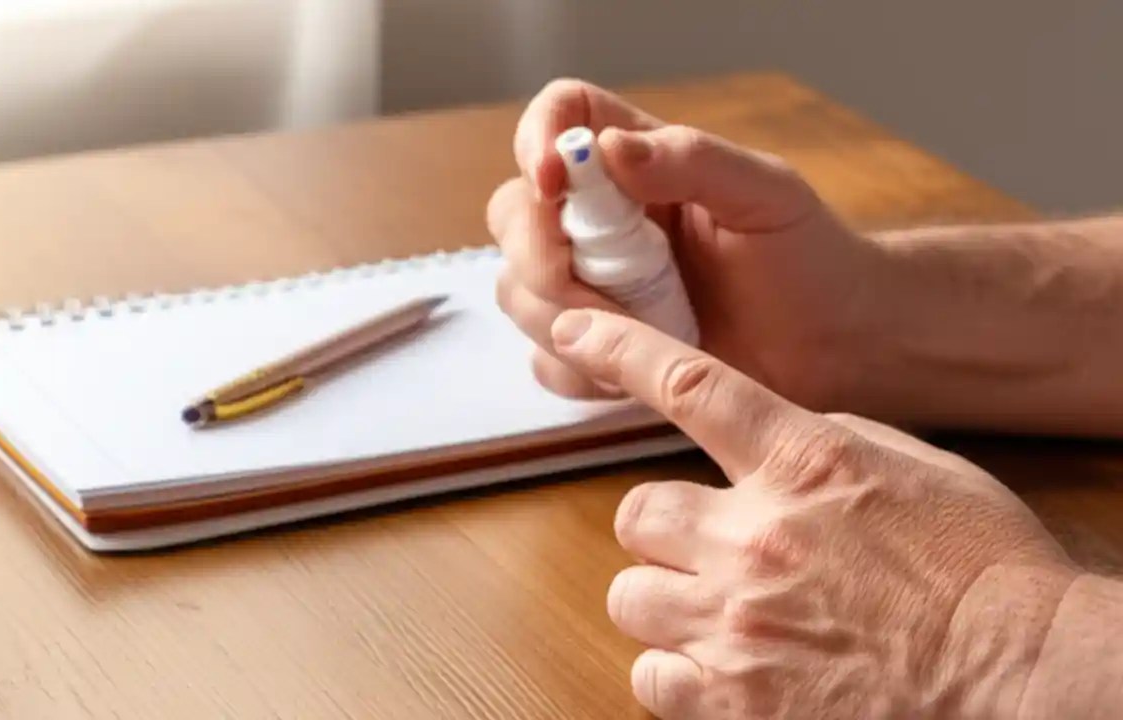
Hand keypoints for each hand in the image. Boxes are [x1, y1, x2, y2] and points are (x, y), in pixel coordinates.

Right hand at [488, 78, 883, 407]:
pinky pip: (548, 360)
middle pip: (514, 214)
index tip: (554, 185)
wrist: (837, 343)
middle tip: (596, 291)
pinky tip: (633, 373)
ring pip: (517, 292)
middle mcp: (600, 218)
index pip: (558, 118)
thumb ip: (690, 159)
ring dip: (561, 318)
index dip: (537, 144)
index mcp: (637, 160)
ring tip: (642, 332)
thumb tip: (608, 148)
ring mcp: (592, 284)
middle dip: (540, 257)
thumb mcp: (766, 193)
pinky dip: (579, 370)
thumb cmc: (810, 256)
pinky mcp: (596, 348)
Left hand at [549, 308, 1079, 718]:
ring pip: (631, 596)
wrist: (1025, 678)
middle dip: (665, 530)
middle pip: (635, 512)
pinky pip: (649, 675)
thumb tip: (770, 435)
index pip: (686, 385)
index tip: (573, 325)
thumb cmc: (984, 572)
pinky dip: (674, 672)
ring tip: (720, 615)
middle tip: (708, 549)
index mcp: (803, 464)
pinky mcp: (733, 701)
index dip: (618, 346)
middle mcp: (753, 536)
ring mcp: (735, 621)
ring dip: (667, 601)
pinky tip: (722, 669)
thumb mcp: (916, 470)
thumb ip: (827, 444)